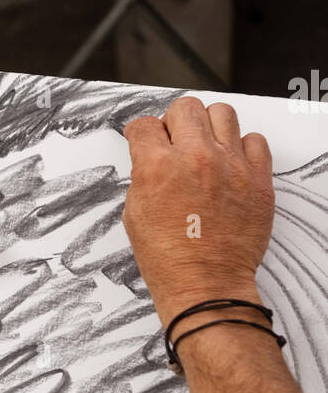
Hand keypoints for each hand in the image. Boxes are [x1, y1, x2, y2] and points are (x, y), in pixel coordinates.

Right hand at [122, 97, 274, 328]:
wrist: (206, 284)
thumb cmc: (168, 258)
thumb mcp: (135, 213)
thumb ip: (144, 175)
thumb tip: (152, 156)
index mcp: (157, 167)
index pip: (145, 125)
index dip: (141, 134)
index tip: (146, 140)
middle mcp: (195, 159)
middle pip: (185, 108)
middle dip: (174, 123)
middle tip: (175, 142)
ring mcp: (231, 166)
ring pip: (222, 113)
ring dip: (209, 127)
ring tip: (206, 147)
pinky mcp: (258, 179)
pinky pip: (255, 140)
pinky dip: (242, 147)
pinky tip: (231, 164)